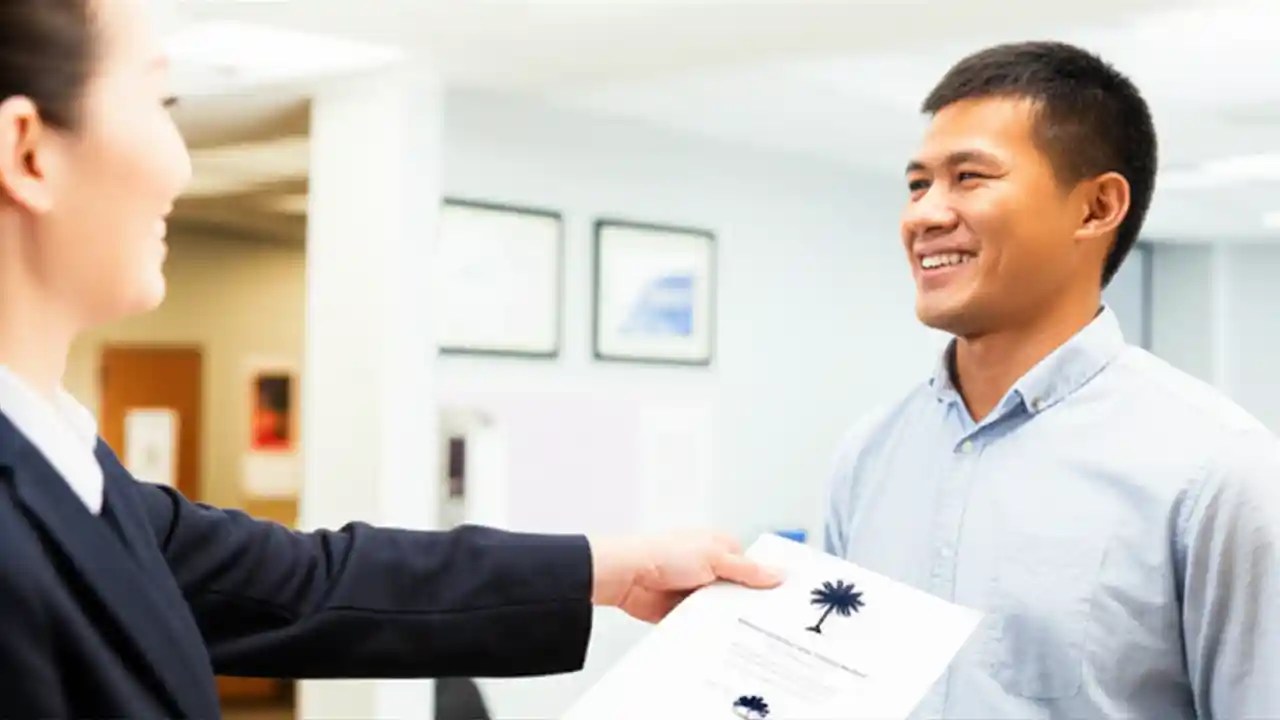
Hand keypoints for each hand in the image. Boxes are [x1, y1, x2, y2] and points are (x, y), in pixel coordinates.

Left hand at [588, 531, 782, 622]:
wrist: (627, 576)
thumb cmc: (663, 554)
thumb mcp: (715, 558)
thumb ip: (747, 570)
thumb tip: (778, 574)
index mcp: (719, 547)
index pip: (752, 566)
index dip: (766, 582)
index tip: (783, 599)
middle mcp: (709, 567)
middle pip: (738, 590)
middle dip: (747, 604)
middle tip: (770, 622)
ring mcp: (696, 590)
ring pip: (722, 609)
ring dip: (727, 617)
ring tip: (749, 634)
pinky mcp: (683, 610)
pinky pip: (704, 623)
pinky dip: (709, 628)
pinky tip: (722, 638)